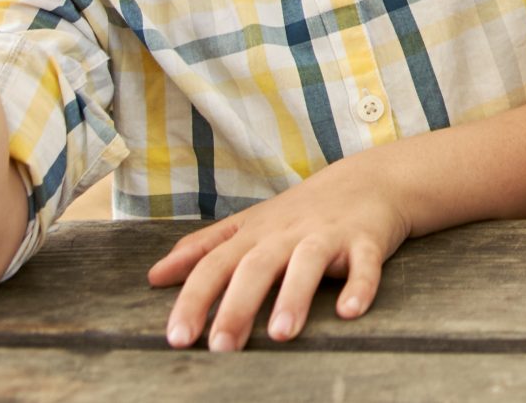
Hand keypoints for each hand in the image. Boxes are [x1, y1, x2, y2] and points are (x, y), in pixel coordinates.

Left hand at [149, 154, 411, 350]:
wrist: (370, 178)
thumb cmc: (302, 211)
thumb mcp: (249, 224)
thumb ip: (204, 249)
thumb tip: (155, 276)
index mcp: (256, 234)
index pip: (215, 265)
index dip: (194, 299)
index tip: (177, 337)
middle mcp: (287, 233)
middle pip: (257, 266)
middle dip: (238, 306)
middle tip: (222, 347)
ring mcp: (327, 234)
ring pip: (307, 262)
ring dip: (294, 296)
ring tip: (281, 333)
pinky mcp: (366, 240)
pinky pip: (364, 263)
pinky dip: (360, 285)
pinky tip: (350, 311)